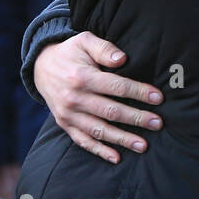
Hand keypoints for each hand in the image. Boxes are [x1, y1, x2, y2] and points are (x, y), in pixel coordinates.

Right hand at [33, 32, 163, 164]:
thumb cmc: (70, 53)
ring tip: (143, 145)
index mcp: (82, 77)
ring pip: (99, 130)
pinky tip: (117, 157)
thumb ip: (104, 48)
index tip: (158, 98)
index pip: (116, 87)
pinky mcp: (65, 124)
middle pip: (111, 111)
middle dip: (137, 118)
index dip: (138, 92)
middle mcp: (74, 98)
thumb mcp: (84, 41)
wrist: (41, 67)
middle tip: (158, 123)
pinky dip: (100, 151)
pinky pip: (83, 141)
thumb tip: (122, 59)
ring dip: (122, 139)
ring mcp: (69, 114)